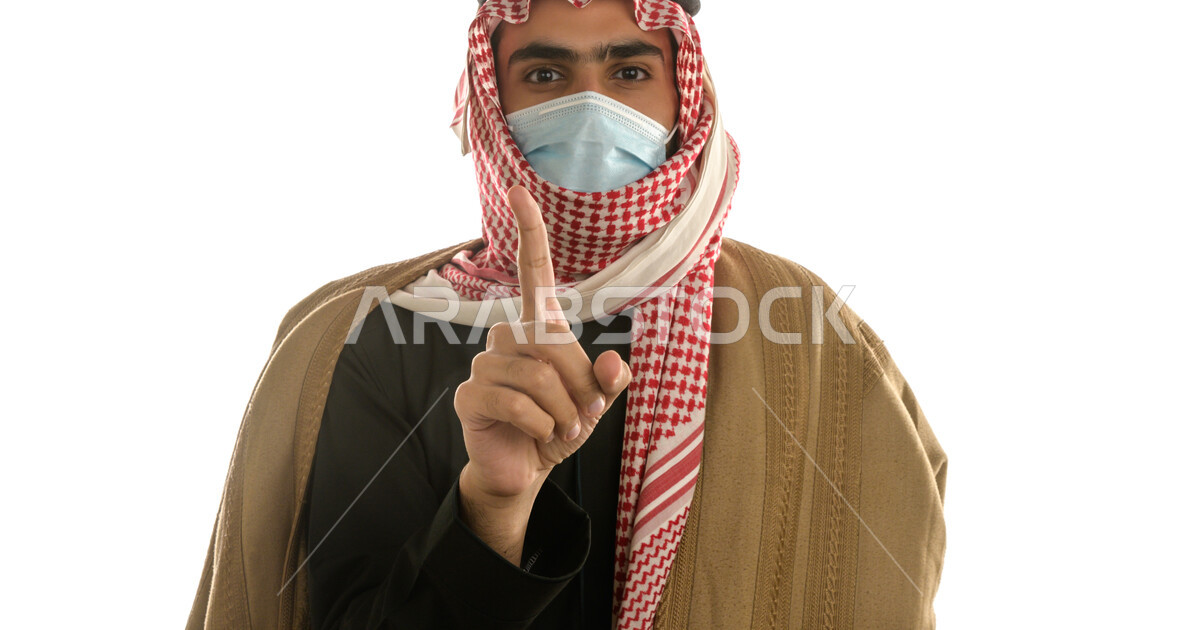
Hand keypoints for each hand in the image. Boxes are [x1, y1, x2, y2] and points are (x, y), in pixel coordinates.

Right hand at [454, 186, 631, 504]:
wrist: (524, 469)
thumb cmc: (559, 425)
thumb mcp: (594, 403)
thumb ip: (609, 381)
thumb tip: (612, 363)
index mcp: (537, 327)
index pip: (533, 271)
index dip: (530, 232)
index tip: (520, 190)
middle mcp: (507, 336)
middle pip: (552, 343)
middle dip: (579, 387)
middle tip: (581, 417)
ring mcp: (484, 364)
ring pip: (536, 376)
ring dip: (562, 412)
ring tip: (560, 429)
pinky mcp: (469, 395)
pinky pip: (514, 402)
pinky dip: (539, 425)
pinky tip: (537, 435)